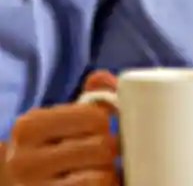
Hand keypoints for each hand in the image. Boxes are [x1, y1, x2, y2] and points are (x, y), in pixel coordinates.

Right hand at [3, 70, 119, 185]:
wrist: (20, 184)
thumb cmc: (51, 153)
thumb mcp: (62, 124)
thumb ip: (89, 99)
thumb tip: (103, 78)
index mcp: (29, 127)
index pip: (94, 116)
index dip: (107, 124)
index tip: (101, 131)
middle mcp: (24, 160)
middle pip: (101, 147)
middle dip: (110, 151)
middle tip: (103, 156)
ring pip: (101, 176)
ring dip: (108, 174)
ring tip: (97, 172)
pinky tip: (97, 185)